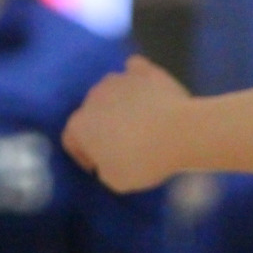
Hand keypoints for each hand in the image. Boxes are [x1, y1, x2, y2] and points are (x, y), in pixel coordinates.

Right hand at [62, 55, 192, 192]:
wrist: (181, 132)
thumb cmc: (144, 161)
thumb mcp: (117, 181)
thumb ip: (104, 170)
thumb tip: (106, 162)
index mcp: (79, 125)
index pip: (71, 140)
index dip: (84, 154)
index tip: (99, 164)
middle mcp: (91, 98)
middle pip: (91, 113)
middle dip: (102, 127)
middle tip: (122, 143)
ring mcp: (118, 80)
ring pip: (110, 91)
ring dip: (118, 103)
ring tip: (138, 117)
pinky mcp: (144, 71)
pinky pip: (134, 70)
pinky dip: (138, 79)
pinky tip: (147, 89)